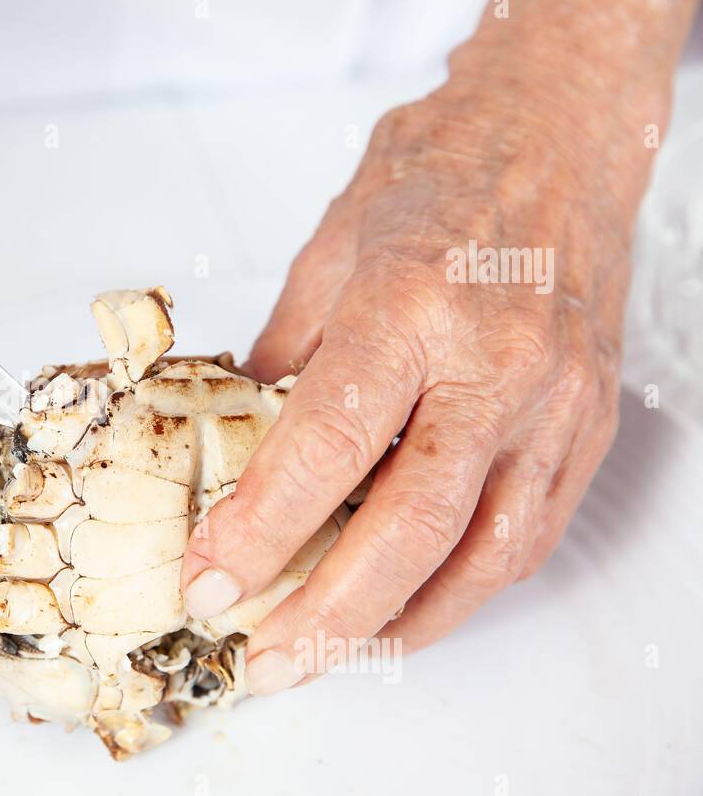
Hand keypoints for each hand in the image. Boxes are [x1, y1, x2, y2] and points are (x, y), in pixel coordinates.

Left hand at [180, 0, 702, 696]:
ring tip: (325, 656)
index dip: (260, 529)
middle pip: (409, 526)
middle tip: (262, 661)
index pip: (327, 445)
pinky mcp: (587, 427)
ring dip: (396, 623)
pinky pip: (527, 537)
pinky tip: (406, 612)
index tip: (208, 582)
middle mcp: (492, 361)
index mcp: (410, 304)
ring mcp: (553, 401)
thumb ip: (282, 354)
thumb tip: (238, 439)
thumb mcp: (328, 246)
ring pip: (480, 554)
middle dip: (325, 613)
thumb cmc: (438, 176)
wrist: (559, 134)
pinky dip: (463, 592)